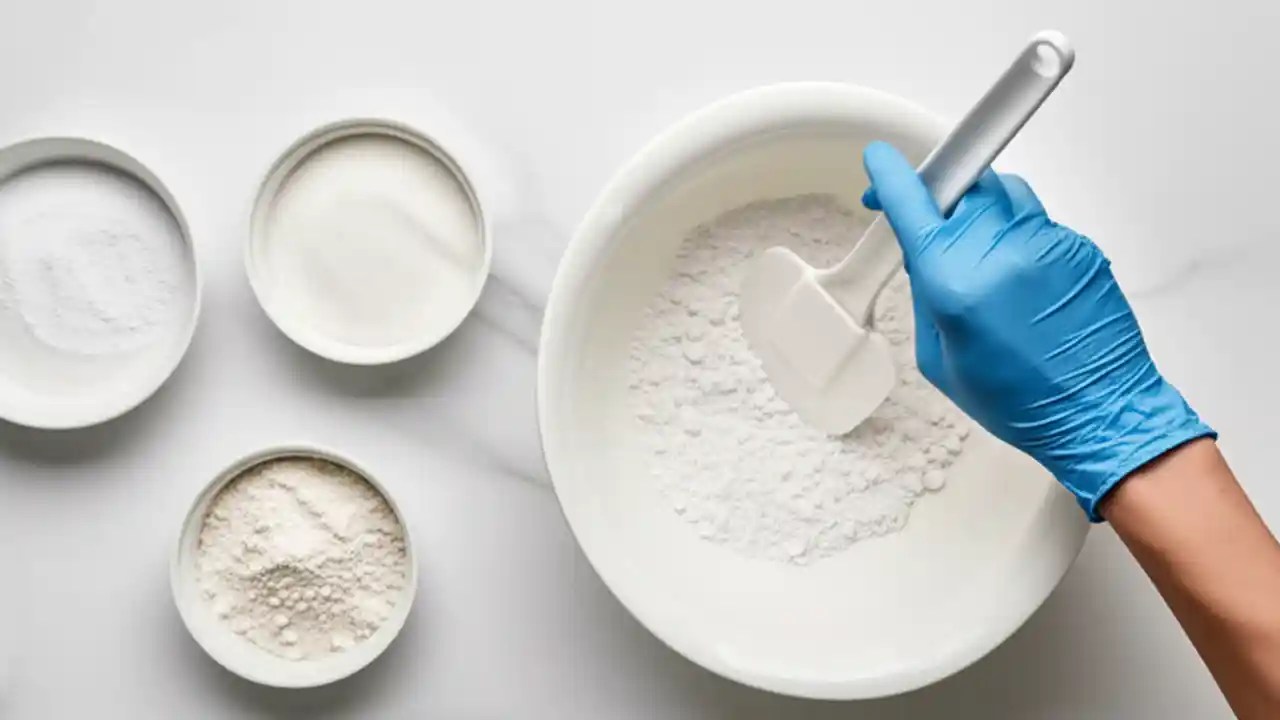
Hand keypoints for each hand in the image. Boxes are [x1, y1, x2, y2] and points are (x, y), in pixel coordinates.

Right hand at [861, 141, 1213, 519]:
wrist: (1098, 411)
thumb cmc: (1017, 399)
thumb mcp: (939, 359)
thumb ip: (925, 296)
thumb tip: (922, 254)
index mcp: (953, 281)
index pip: (914, 203)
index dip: (892, 176)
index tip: (880, 161)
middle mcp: (999, 250)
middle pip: (963, 187)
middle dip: (942, 197)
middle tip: (933, 219)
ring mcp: (1044, 243)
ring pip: (1002, 195)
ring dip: (983, 212)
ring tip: (982, 256)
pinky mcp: (1078, 247)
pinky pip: (1035, 222)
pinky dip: (1018, 239)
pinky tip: (1021, 283)